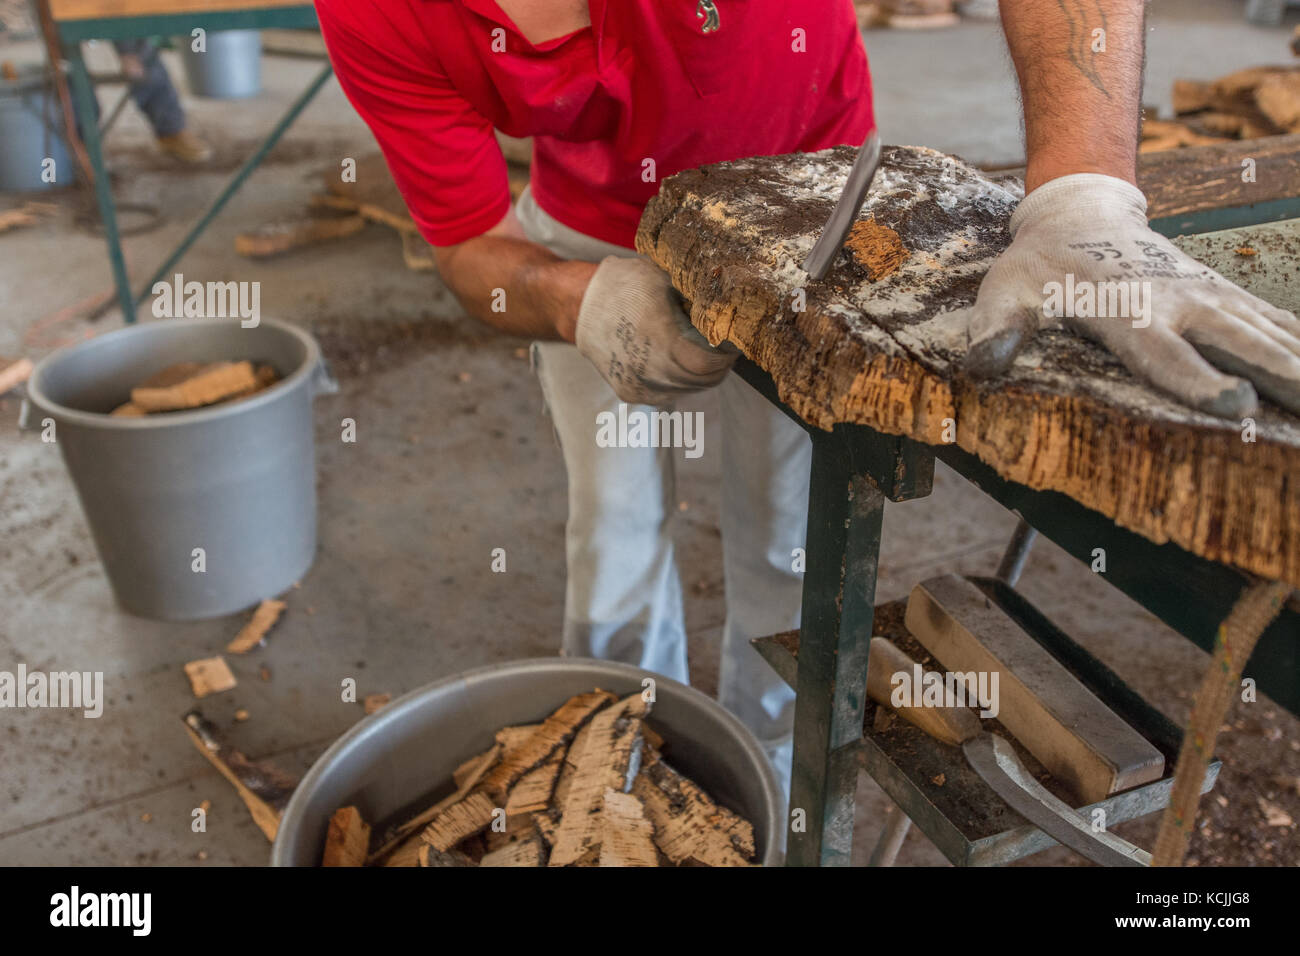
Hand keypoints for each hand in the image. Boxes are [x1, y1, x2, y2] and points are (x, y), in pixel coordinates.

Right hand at [576, 256, 735, 404]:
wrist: (580, 305)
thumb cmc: (625, 284)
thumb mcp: (665, 278)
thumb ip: (697, 297)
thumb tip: (730, 304)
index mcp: (661, 340)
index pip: (707, 364)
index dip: (725, 356)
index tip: (732, 342)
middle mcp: (650, 370)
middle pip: (702, 380)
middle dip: (718, 365)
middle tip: (723, 347)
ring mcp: (639, 385)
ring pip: (687, 388)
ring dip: (700, 374)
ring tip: (701, 351)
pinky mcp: (630, 393)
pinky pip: (669, 392)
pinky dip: (680, 380)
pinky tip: (679, 360)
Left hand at [964, 174, 1299, 417]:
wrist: (1080, 212)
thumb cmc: (1036, 266)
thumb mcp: (1005, 292)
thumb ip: (997, 328)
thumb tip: (983, 367)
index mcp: (1124, 310)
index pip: (1165, 353)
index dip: (1198, 381)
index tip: (1236, 406)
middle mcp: (1176, 301)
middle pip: (1236, 342)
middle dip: (1279, 373)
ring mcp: (1206, 294)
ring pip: (1265, 331)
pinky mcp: (1222, 293)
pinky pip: (1271, 320)